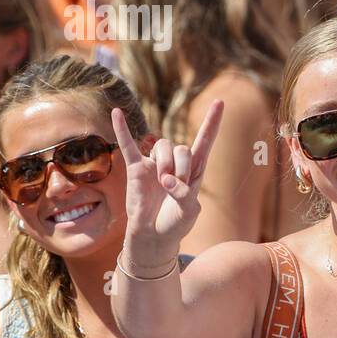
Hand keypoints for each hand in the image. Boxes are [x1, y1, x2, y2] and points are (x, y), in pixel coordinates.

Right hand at [112, 101, 222, 267]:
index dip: (212, 122)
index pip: (205, 140)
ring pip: (162, 146)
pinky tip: (116, 112)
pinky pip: (128, 145)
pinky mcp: (136, 169)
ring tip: (162, 183)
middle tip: (175, 187)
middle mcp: (175, 162)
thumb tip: (166, 180)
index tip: (220, 102)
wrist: (154, 236)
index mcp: (195, 169)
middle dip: (182, 168)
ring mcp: (155, 163)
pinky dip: (122, 129)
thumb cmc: (175, 223)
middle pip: (182, 148)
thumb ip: (184, 194)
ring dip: (165, 164)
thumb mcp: (189, 211)